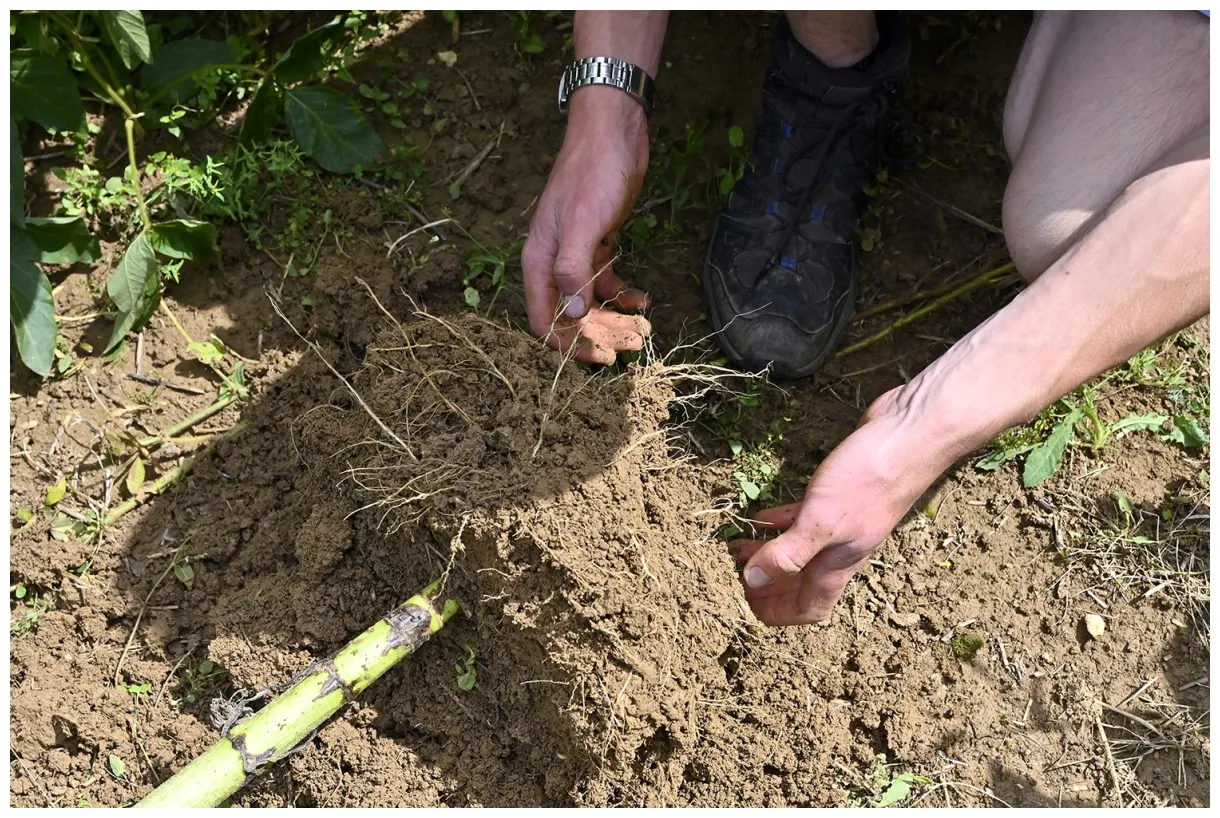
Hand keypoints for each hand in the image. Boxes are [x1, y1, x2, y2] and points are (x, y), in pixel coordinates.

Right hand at [521, 88, 651, 364]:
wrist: (612, 131)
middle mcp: (554, 263)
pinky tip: (643, 300)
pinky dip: (623, 295)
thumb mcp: (583, 222)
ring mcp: (577, 254)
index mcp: (540, 261)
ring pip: (591, 302)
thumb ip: (573, 269)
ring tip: (644, 328)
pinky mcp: (599, 243)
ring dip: (615, 319)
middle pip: (572, 317)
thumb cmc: (592, 173)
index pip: (544, 320)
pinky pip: (606, 282)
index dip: (570, 344)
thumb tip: (573, 315)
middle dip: (601, 334)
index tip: (602, 357)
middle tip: (634, 344)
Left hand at [731, 390, 944, 625]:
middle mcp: (840, 548)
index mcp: (838, 565)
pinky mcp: (838, 494)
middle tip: (735, 577)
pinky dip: (781, 522)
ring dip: (770, 552)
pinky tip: (762, 516)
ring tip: (739, 547)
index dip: (778, 613)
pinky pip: (804, 518)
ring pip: (800, 548)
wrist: (910, 435)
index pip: (809, 607)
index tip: (748, 606)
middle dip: (768, 585)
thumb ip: (788, 554)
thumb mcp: (822, 522)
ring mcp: (841, 521)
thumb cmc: (867, 481)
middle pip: (801, 581)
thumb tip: (754, 580)